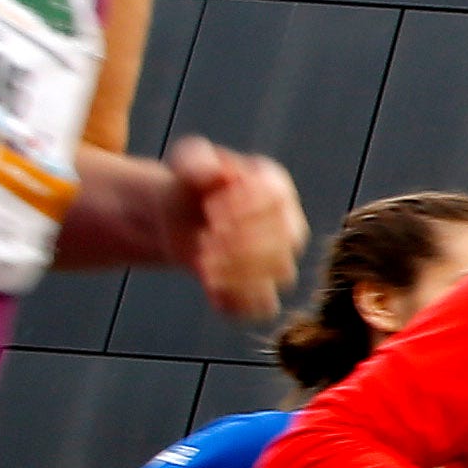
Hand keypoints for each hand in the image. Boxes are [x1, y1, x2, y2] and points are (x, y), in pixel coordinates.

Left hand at [165, 137, 305, 319]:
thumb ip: (197, 161)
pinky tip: (210, 290)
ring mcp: (278, 259)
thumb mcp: (187, 162)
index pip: (278, 204)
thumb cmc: (189, 186)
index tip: (211, 209)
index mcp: (276, 188)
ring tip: (203, 265)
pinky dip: (239, 302)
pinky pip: (264, 306)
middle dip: (241, 245)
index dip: (246, 210)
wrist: (180, 217)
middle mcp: (288, 225)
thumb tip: (217, 175)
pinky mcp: (262, 289)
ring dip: (241, 273)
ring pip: (282, 276)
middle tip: (203, 241)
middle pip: (286, 243)